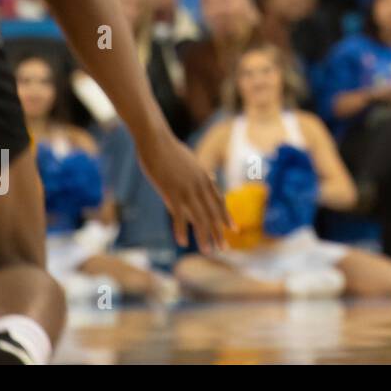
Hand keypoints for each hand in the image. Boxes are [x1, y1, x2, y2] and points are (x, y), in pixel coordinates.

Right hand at [135, 130, 230, 252]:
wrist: (156, 139)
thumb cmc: (170, 150)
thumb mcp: (190, 162)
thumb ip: (199, 174)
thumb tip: (209, 178)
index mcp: (204, 178)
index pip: (219, 201)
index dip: (226, 216)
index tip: (234, 229)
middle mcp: (200, 185)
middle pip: (212, 212)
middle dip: (219, 231)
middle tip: (225, 248)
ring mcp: (187, 189)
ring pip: (200, 216)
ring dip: (204, 236)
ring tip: (209, 251)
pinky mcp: (172, 191)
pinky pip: (179, 214)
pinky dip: (181, 229)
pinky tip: (183, 242)